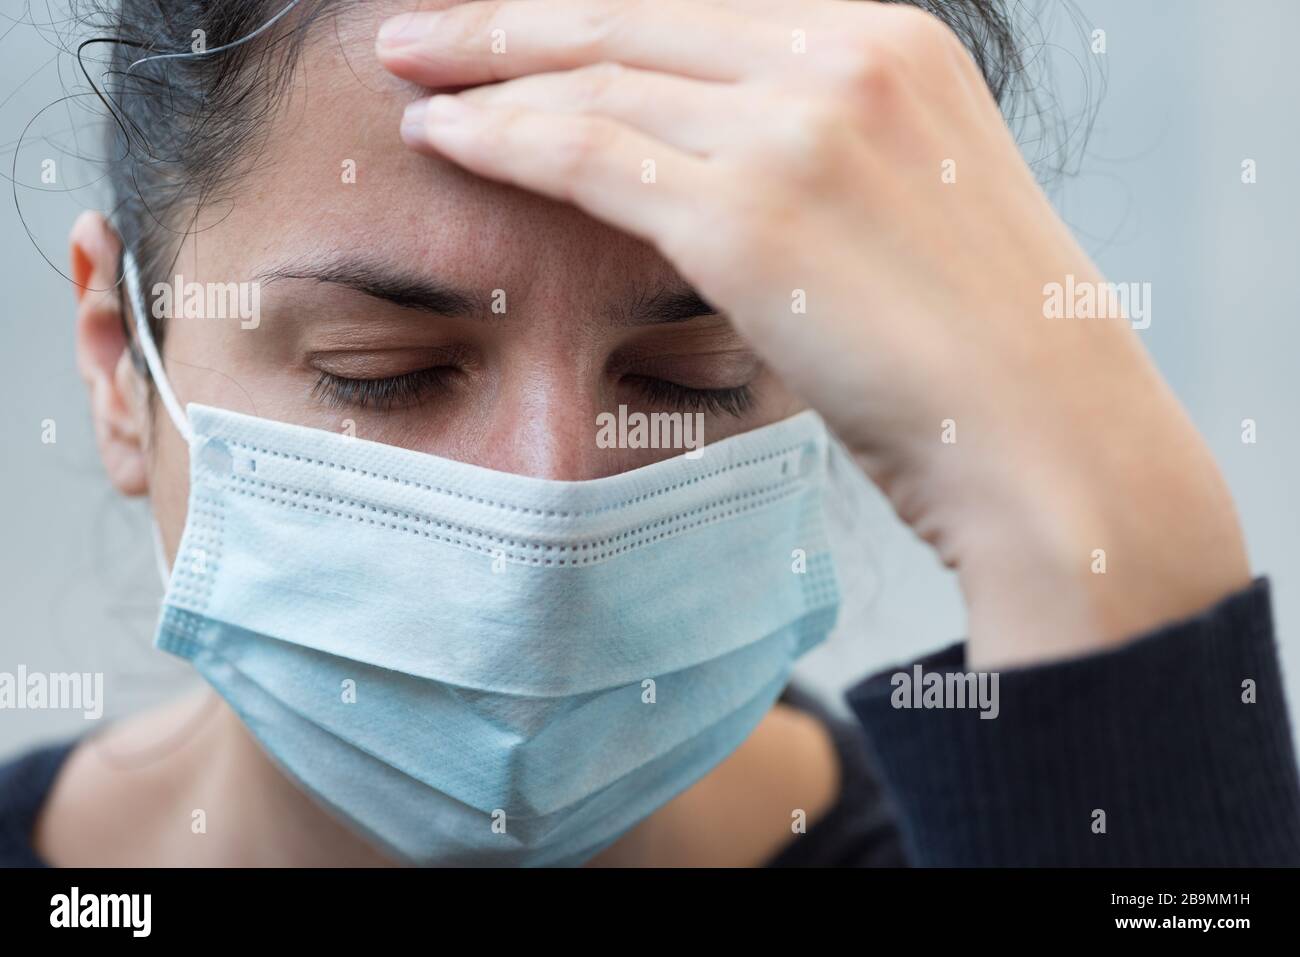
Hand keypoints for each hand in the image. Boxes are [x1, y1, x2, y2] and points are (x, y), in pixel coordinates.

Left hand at [378, 0, 1250, 666]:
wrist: (1052, 440)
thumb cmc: (986, 354)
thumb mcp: (918, 210)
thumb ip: (829, 162)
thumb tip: (728, 170)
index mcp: (895, 44)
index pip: (697, 18)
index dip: (590, 23)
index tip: (518, 33)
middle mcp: (847, 57)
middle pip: (630, 23)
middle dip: (508, 27)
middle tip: (420, 31)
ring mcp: (796, 129)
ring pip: (597, 80)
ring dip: (486, 78)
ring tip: (411, 80)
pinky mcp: (750, 214)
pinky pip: (589, 155)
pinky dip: (503, 141)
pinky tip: (443, 138)